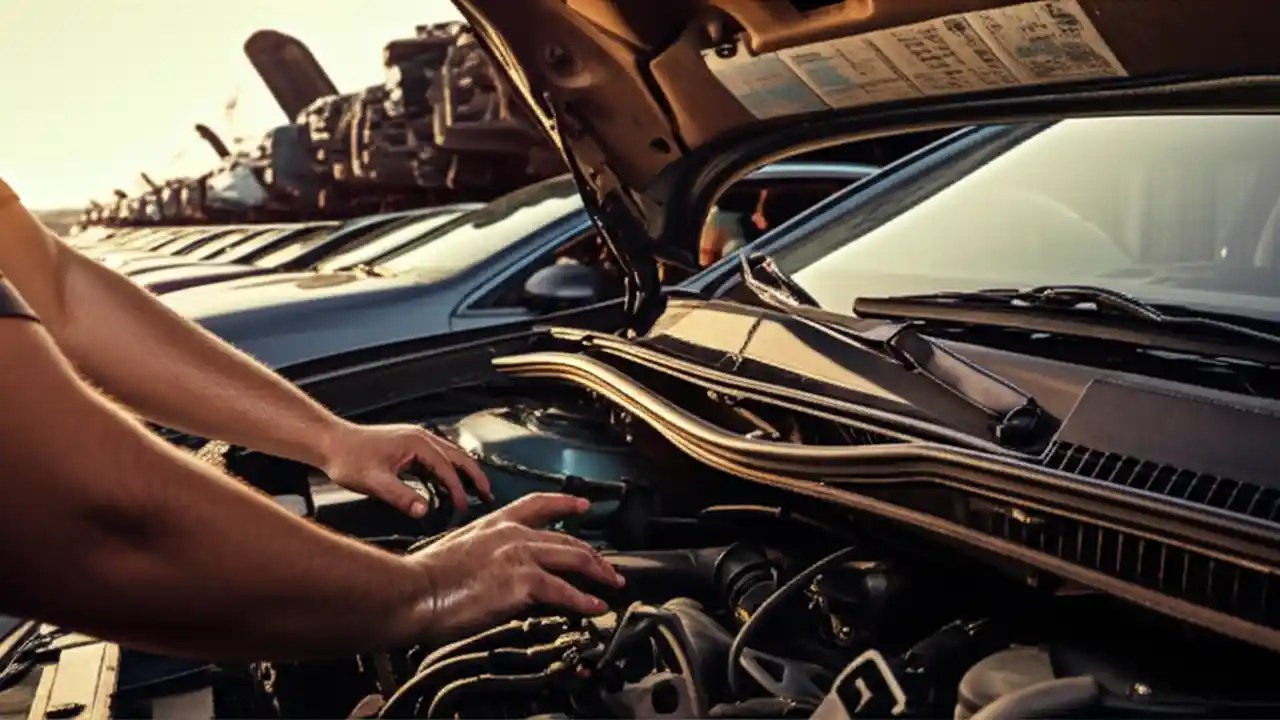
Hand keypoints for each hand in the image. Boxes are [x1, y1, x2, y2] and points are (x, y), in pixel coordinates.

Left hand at [320, 421, 491, 516]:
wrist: (330, 442)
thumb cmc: (349, 458)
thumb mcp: (374, 481)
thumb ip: (401, 496)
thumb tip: (425, 510)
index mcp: (417, 443)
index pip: (447, 469)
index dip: (458, 490)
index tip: (464, 509)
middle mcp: (420, 438)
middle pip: (457, 457)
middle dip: (474, 476)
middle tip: (488, 494)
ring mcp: (415, 440)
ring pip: (449, 456)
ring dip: (463, 473)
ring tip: (474, 491)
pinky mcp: (408, 447)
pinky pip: (436, 459)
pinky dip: (447, 472)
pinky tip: (446, 486)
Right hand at [404, 493, 624, 643]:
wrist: (415, 591)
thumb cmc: (426, 579)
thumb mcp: (460, 551)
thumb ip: (487, 554)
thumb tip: (501, 571)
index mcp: (494, 524)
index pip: (538, 504)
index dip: (565, 504)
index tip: (583, 505)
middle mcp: (511, 534)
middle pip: (565, 538)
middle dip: (593, 554)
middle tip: (607, 566)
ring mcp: (519, 556)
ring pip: (573, 558)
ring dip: (598, 573)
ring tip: (611, 584)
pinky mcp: (522, 581)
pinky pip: (564, 591)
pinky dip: (584, 600)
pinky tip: (595, 606)